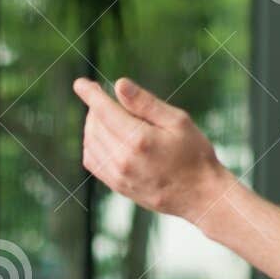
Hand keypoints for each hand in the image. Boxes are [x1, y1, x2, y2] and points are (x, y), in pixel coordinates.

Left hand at [73, 76, 229, 226]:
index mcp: (138, 140)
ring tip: (110, 118)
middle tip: (110, 101)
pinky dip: (93, 145)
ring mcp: (118, 176)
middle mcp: (123, 160)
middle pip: (94, 126)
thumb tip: (119, 84)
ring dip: (93, 126)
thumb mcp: (177, 121)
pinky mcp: (117, 187)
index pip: (104, 111)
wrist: (199, 195)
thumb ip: (145, 103)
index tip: (80, 83)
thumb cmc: (194, 154)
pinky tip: (106, 138)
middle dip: (97, 108)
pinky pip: (93, 162)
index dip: (90, 94)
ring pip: (90, 143)